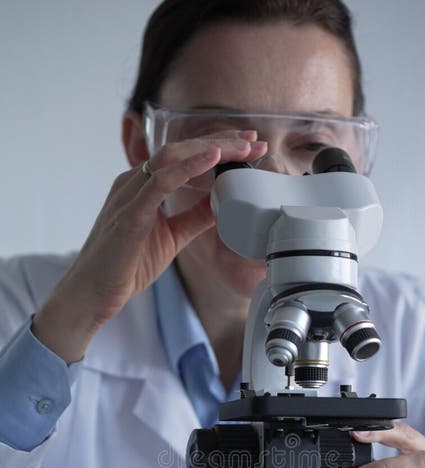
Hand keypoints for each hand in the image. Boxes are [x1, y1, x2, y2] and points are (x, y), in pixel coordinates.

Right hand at [32, 130, 266, 361]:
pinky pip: (160, 182)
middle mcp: (134, 183)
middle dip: (221, 141)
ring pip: (173, 157)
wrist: (94, 294)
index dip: (217, 147)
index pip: (183, 157)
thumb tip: (222, 205)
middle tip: (255, 139)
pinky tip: (212, 159)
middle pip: (181, 149)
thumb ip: (193, 218)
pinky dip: (189, 168)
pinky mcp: (130, 214)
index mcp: (142, 186)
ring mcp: (130, 195)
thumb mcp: (171, 238)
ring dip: (211, 149)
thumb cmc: (125, 267)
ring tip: (242, 146)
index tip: (248, 146)